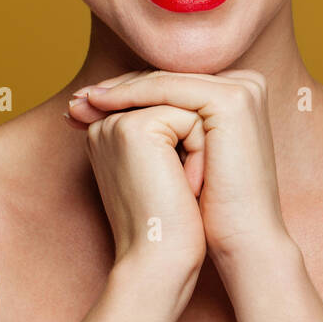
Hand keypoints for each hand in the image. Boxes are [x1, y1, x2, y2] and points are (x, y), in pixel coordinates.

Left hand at [67, 70, 289, 261]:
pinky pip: (170, 89)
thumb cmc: (208, 206)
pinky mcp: (233, 99)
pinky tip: (102, 104)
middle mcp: (246, 83)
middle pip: (167, 79)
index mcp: (238, 93)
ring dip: (118, 90)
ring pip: (165, 81)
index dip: (126, 93)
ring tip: (82, 103)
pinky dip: (132, 95)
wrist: (241, 242)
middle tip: (75, 100)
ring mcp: (243, 88)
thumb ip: (156, 122)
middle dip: (117, 90)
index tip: (83, 104)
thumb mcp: (177, 155)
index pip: (172, 85)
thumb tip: (99, 104)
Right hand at [74, 82, 207, 285]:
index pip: (165, 107)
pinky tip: (188, 187)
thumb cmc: (170, 226)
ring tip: (184, 189)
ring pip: (186, 108)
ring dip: (199, 148)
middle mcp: (107, 124)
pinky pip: (190, 118)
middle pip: (177, 105)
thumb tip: (197, 113)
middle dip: (193, 142)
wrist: (160, 261)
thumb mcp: (168, 171)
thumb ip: (170, 136)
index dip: (189, 140)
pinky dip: (200, 154)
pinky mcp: (135, 128)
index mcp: (109, 134)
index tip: (180, 186)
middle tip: (181, 190)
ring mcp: (117, 123)